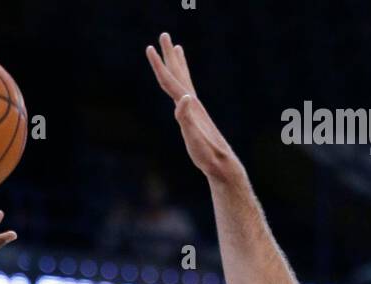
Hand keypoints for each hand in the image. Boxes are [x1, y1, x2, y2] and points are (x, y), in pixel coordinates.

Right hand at [146, 32, 239, 181]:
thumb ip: (187, 117)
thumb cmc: (205, 153)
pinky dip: (184, 82)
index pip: (170, 81)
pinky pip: (188, 92)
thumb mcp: (193, 136)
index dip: (159, 65)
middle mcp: (193, 102)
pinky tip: (182, 84)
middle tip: (163, 35)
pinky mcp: (197, 116)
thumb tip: (184, 97)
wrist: (221, 162)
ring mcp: (195, 108)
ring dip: (179, 64)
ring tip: (177, 49)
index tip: (149, 48)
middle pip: (179, 74)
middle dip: (169, 55)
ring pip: (184, 80)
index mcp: (189, 105)